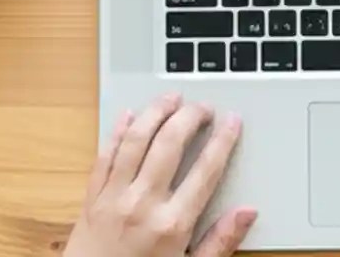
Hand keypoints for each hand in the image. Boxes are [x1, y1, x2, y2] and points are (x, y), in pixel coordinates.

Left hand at [64, 93, 256, 256]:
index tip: (232, 121)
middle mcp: (142, 205)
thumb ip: (221, 241)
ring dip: (154, 112)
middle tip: (204, 107)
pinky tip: (129, 116)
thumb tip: (248, 212)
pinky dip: (117, 132)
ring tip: (171, 98)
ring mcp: (113, 199)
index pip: (206, 170)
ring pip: (135, 140)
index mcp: (173, 225)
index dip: (223, 140)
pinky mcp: (91, 199)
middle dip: (190, 116)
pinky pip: (104, 155)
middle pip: (170, 143)